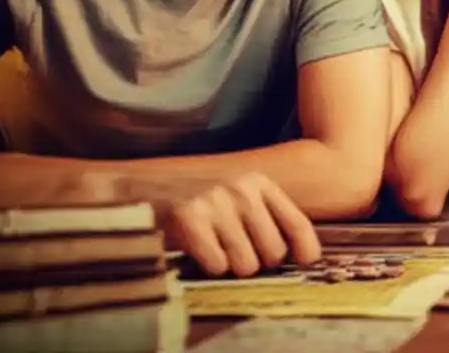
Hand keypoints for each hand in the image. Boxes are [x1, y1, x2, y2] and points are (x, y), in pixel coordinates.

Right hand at [145, 173, 321, 276]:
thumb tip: (302, 256)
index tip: (304, 262)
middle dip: (257, 261)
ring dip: (231, 266)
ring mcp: (217, 202)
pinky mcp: (190, 218)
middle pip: (274, 253)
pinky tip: (199, 249)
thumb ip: (267, 216)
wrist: (143, 186)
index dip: (306, 250)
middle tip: (236, 251)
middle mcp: (242, 190)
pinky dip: (209, 265)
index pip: (297, 223)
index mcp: (258, 183)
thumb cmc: (197, 197)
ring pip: (247, 265)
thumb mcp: (237, 195)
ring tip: (216, 248)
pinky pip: (218, 266)